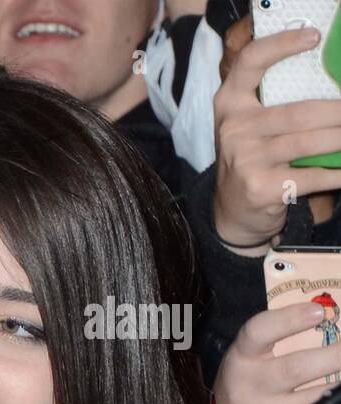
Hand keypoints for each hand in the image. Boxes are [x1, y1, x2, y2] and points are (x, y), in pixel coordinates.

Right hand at [212, 26, 340, 253]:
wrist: (232, 211)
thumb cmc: (252, 157)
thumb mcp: (249, 124)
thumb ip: (272, 101)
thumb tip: (331, 81)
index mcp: (230, 104)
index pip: (250, 62)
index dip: (281, 44)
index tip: (313, 37)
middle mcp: (234, 129)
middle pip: (300, 112)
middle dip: (340, 112)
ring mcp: (245, 160)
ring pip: (311, 142)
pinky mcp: (261, 188)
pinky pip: (312, 176)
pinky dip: (338, 172)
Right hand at [214, 302, 340, 403]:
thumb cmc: (250, 376)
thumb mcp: (251, 352)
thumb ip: (279, 335)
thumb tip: (327, 314)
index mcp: (243, 357)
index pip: (259, 332)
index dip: (288, 320)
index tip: (318, 311)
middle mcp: (254, 384)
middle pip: (294, 369)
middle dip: (333, 356)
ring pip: (314, 400)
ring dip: (340, 387)